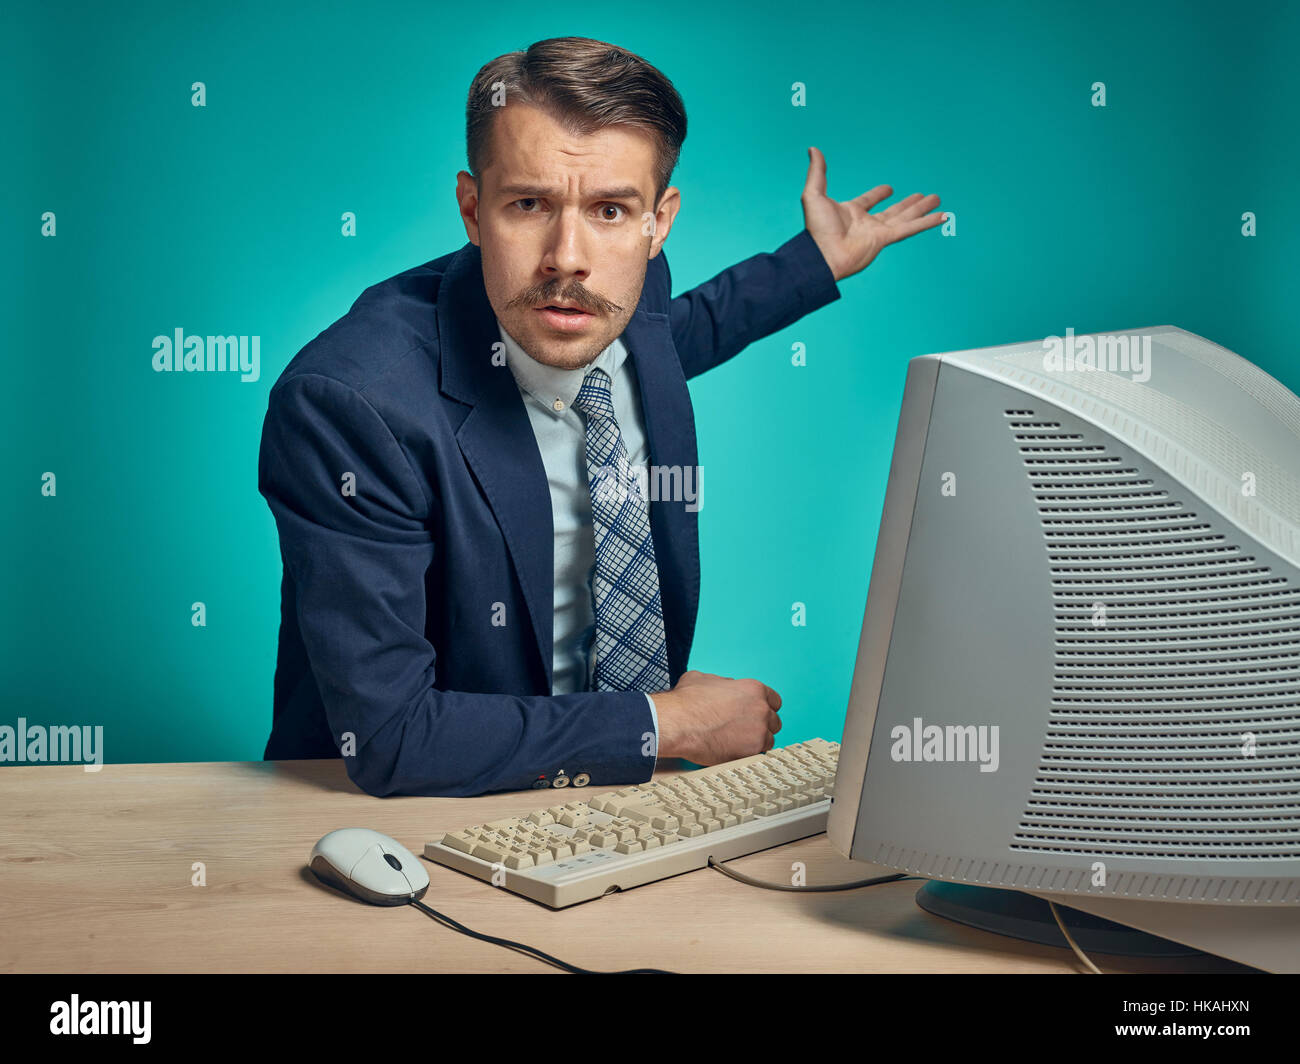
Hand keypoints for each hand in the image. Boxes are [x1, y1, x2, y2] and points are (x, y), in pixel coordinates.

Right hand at [651, 669, 781, 763]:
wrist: (677, 724)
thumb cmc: (686, 702)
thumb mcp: (704, 679)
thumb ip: (723, 683)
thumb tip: (726, 687)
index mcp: (753, 689)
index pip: (774, 701)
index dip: (763, 708)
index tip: (755, 715)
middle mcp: (760, 709)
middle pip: (773, 721)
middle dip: (761, 726)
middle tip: (744, 731)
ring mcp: (758, 731)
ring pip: (768, 740)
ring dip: (756, 742)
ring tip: (737, 744)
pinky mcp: (751, 750)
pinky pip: (758, 755)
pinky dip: (747, 755)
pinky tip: (733, 752)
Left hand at [801, 146, 944, 281]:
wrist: (822, 256)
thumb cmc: (816, 230)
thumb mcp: (813, 195)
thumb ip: (817, 172)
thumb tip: (813, 149)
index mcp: (850, 212)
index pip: (868, 201)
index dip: (878, 195)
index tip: (889, 189)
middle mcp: (866, 223)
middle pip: (893, 211)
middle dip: (908, 204)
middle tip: (923, 196)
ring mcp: (877, 232)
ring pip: (905, 218)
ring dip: (921, 209)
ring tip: (937, 200)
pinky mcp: (884, 240)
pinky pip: (909, 229)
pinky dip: (926, 223)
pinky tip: (942, 216)